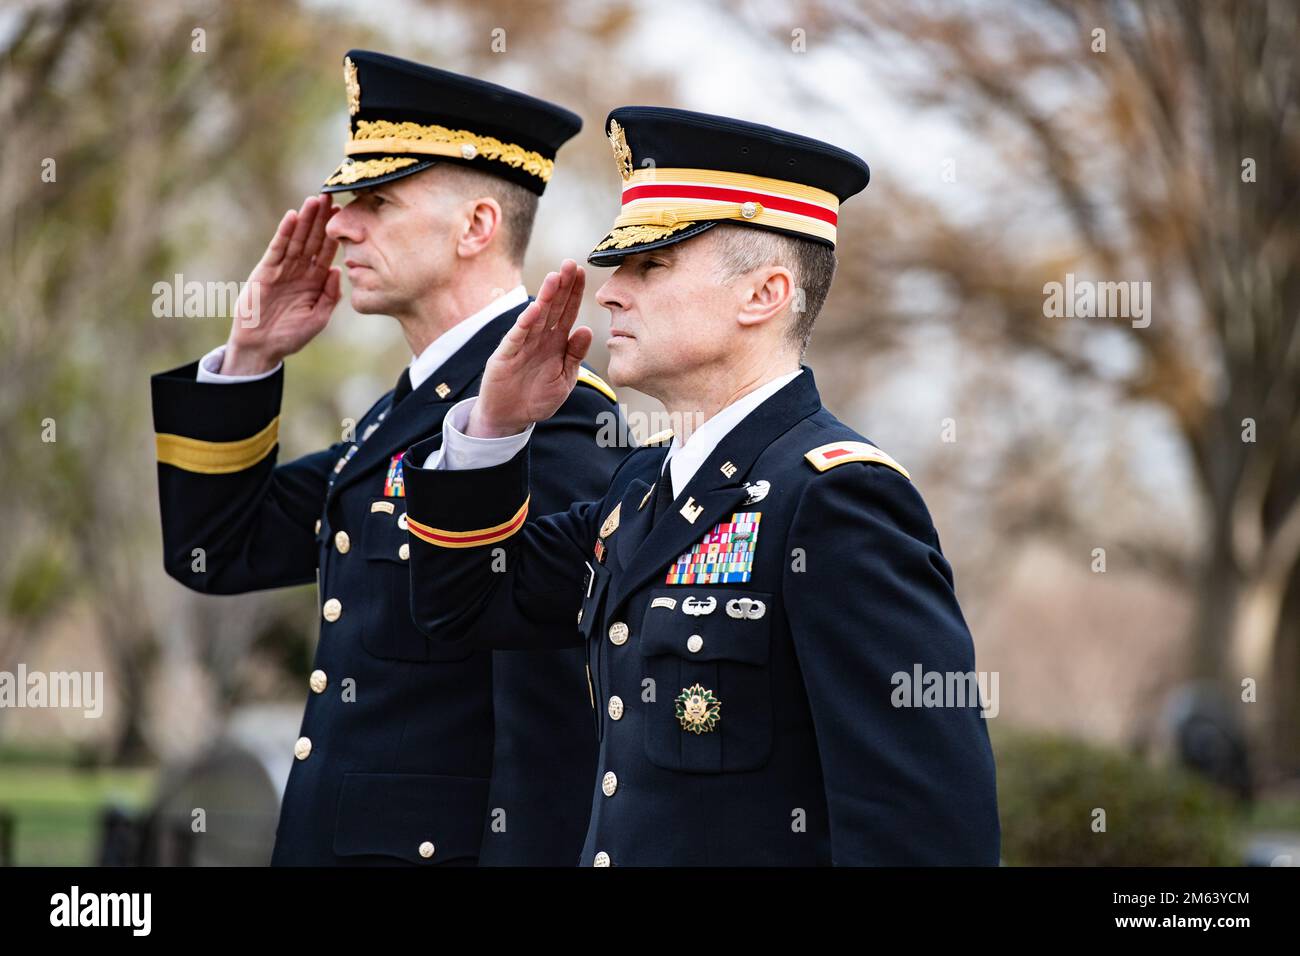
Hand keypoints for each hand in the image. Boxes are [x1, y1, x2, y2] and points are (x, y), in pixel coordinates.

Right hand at [221, 195, 341, 374]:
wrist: (262, 347)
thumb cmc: (291, 335)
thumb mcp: (318, 317)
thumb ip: (330, 296)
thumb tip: (338, 270)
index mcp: (314, 280)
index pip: (327, 252)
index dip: (336, 235)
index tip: (348, 216)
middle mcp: (299, 270)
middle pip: (312, 239)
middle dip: (321, 219)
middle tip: (332, 195)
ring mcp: (282, 269)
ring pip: (296, 239)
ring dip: (305, 220)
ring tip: (314, 199)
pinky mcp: (265, 271)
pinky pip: (277, 249)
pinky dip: (284, 233)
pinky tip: (292, 217)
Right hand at [467, 260, 592, 437]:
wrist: (511, 418)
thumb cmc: (538, 397)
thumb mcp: (564, 378)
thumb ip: (575, 355)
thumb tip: (587, 329)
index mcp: (556, 342)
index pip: (567, 312)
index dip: (574, 293)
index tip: (582, 272)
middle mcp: (539, 338)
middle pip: (553, 307)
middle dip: (561, 286)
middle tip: (569, 264)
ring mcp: (522, 345)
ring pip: (536, 317)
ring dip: (545, 298)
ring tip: (554, 278)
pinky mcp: (506, 356)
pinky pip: (517, 337)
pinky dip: (525, 324)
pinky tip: (534, 309)